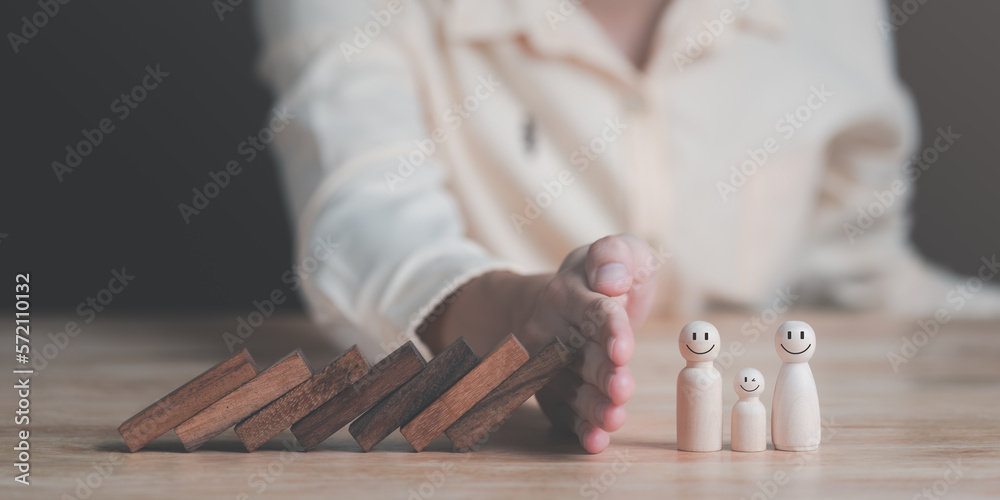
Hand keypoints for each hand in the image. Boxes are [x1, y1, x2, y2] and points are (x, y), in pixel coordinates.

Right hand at [517, 234, 657, 452]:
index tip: (623, 349)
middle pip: (578, 354)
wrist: (566, 301)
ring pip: (567, 386)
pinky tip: (594, 440)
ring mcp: (546, 362)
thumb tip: (610, 279)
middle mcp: (549, 328)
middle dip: (601, 373)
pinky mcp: (549, 389)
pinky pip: (560, 410)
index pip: (592, 311)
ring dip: (590, 405)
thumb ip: (617, 256)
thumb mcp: (619, 252)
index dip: (608, 330)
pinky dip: (577, 427)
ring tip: (613, 419)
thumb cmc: (604, 276)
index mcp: (567, 292)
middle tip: (622, 388)